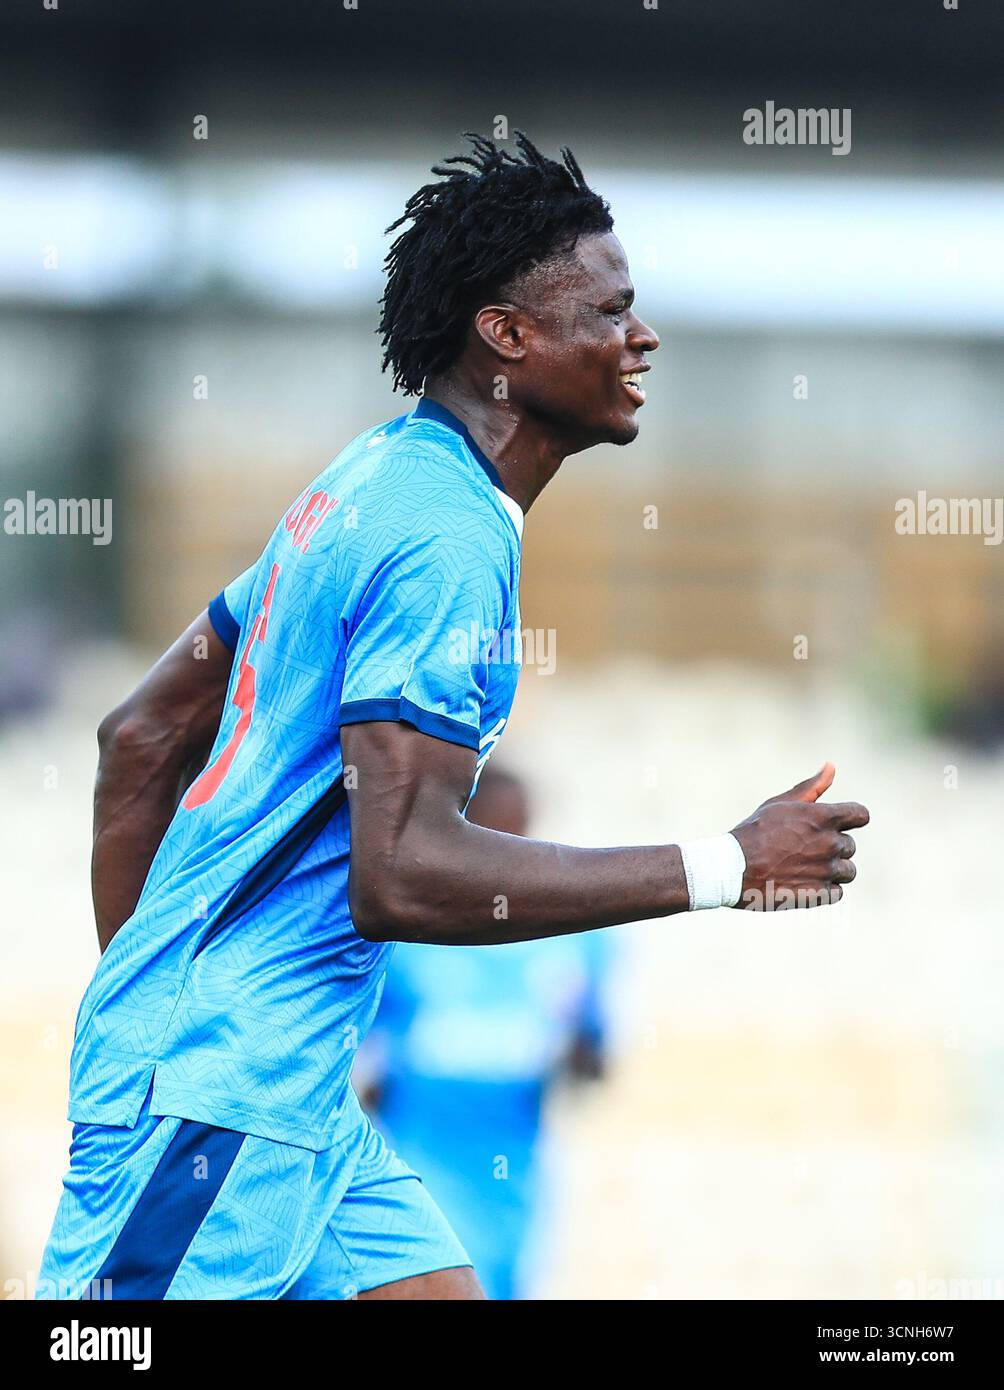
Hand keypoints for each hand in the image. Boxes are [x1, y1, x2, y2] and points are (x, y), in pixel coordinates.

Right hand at [729, 762, 868, 909]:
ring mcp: (826, 870)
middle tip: (802, 849)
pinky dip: (824, 890)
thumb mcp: (781, 804)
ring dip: (832, 870)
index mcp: (823, 817)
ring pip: (848, 871)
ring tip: (803, 868)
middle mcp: (830, 843)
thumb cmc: (754, 831)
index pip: (861, 815)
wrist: (732, 869)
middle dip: (832, 847)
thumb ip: (812, 787)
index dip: (851, 819)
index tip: (838, 824)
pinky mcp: (819, 894)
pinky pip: (838, 893)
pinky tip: (802, 883)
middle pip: (850, 846)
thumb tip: (831, 766)